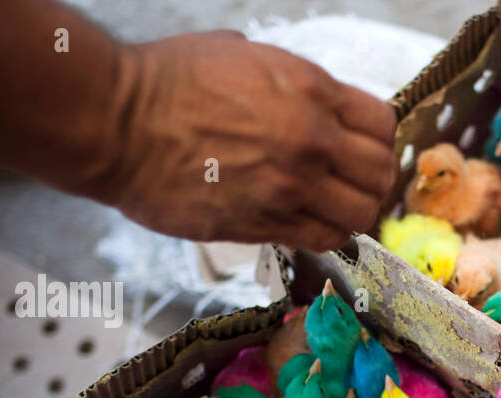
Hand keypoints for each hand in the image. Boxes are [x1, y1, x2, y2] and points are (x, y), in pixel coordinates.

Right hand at [103, 31, 397, 250]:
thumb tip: (313, 103)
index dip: (376, 138)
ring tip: (334, 207)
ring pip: (359, 214)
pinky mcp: (264, 224)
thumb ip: (292, 83)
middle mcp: (310, 141)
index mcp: (309, 89)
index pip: (382, 124)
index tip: (362, 146)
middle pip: (380, 174)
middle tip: (353, 181)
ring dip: (353, 212)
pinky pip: (323, 239)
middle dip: (372, 178)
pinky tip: (309, 222)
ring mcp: (289, 187)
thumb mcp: (244, 54)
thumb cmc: (167, 82)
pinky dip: (325, 234)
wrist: (118, 123)